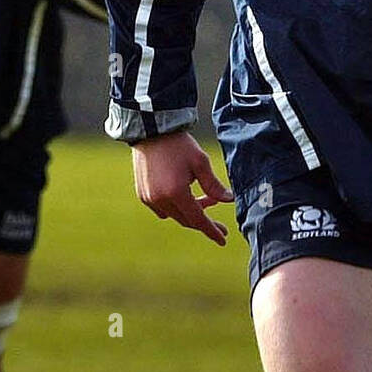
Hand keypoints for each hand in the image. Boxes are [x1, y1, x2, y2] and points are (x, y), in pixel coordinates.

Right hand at [132, 131, 233, 245]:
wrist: (151, 132)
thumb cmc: (179, 145)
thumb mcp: (200, 163)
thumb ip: (214, 185)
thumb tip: (229, 200)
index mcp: (176, 193)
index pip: (198, 219)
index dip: (211, 230)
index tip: (223, 239)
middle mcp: (160, 200)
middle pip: (186, 220)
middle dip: (204, 222)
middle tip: (220, 225)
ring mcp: (149, 199)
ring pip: (175, 215)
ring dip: (191, 211)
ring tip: (206, 199)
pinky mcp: (143, 195)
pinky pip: (162, 209)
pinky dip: (176, 207)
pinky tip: (185, 195)